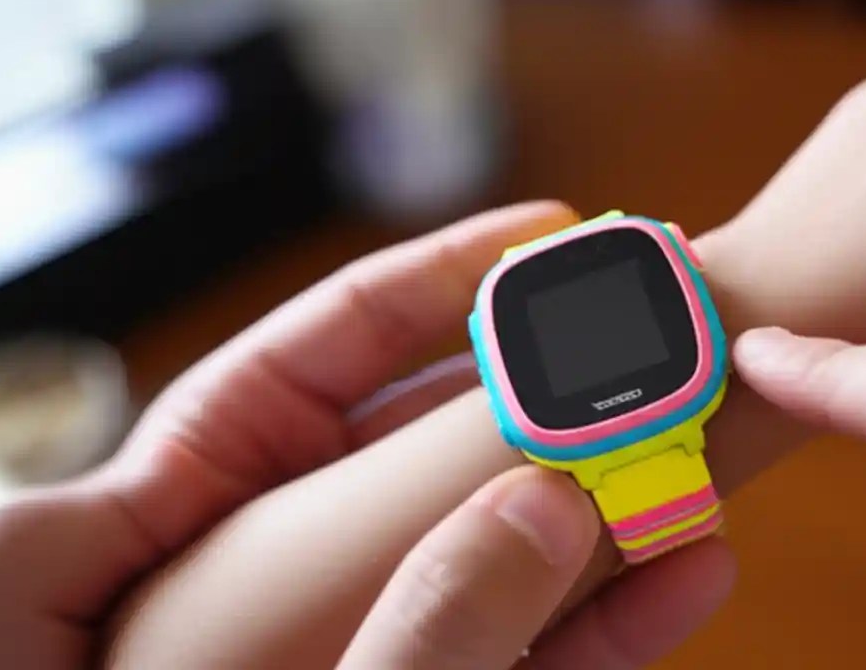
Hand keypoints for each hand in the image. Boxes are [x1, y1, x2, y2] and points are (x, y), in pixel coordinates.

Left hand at [0, 202, 724, 668]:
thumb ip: (393, 614)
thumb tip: (543, 503)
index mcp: (160, 514)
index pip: (315, 359)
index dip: (435, 285)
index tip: (548, 237)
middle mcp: (256, 568)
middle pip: (424, 447)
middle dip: (549, 394)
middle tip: (661, 342)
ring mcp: (334, 648)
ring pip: (482, 556)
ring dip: (598, 512)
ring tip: (706, 462)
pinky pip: (503, 662)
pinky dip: (595, 632)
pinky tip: (686, 583)